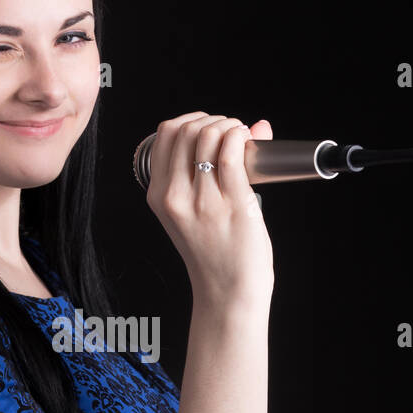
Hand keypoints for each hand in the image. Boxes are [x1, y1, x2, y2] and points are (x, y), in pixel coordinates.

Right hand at [144, 112, 274, 312]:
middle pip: (185, 129)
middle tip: (231, 131)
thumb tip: (253, 128)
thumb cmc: (216, 257)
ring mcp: (202, 199)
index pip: (164, 135)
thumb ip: (206, 174)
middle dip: (213, 119)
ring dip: (230, 125)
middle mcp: (174, 195)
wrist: (227, 293)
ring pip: (208, 135)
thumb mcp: (191, 215)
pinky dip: (241, 136)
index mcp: (159, 196)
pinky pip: (231, 151)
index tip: (209, 127)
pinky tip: (248, 141)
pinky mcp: (231, 201)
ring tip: (242, 137)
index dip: (190, 120)